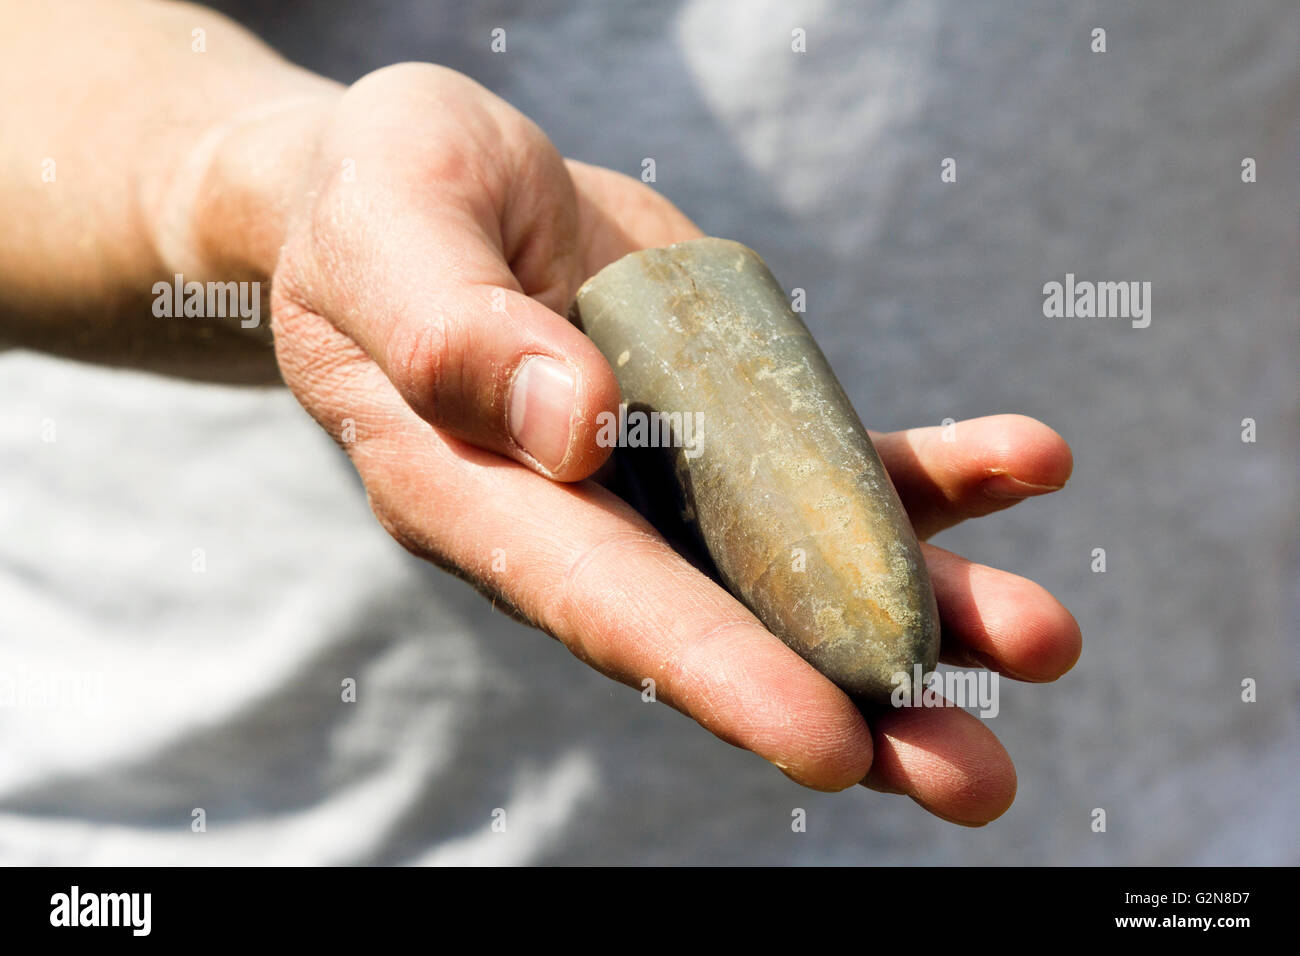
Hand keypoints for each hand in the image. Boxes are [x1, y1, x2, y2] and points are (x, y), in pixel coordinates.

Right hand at [202, 64, 1078, 824]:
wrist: (425, 185)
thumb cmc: (376, 206)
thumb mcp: (391, 236)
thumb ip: (455, 333)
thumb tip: (577, 430)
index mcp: (486, 499)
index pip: (607, 605)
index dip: (716, 676)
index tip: (827, 746)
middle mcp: (590, 515)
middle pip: (729, 625)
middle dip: (854, 703)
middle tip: (973, 783)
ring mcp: (674, 472)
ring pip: (807, 559)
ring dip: (929, 609)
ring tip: (1042, 643)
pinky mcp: (734, 413)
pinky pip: (843, 453)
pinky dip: (935, 470)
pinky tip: (1025, 461)